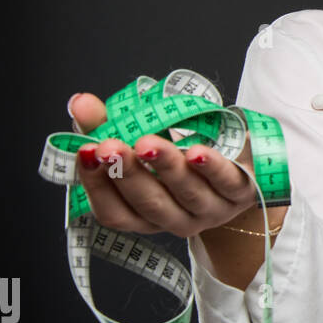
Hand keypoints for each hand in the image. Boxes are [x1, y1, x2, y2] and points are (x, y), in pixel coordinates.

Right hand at [66, 91, 260, 237]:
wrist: (241, 164)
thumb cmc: (181, 155)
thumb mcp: (140, 140)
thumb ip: (107, 125)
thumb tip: (80, 103)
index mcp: (146, 215)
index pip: (115, 213)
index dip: (97, 186)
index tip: (86, 151)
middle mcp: (177, 219)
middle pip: (150, 205)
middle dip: (128, 174)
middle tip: (110, 146)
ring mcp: (212, 209)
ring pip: (187, 193)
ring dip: (166, 167)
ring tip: (149, 144)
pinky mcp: (242, 192)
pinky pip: (227, 181)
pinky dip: (211, 167)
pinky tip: (197, 152)